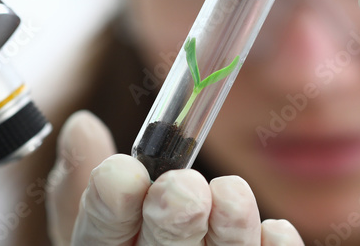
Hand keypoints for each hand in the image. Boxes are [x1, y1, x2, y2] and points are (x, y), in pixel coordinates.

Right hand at [45, 110, 303, 245]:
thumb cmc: (131, 243)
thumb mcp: (97, 220)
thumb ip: (83, 181)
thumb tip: (83, 125)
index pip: (98, 238)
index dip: (109, 207)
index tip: (122, 172)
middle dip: (172, 222)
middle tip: (184, 188)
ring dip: (229, 229)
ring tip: (231, 192)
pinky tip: (276, 229)